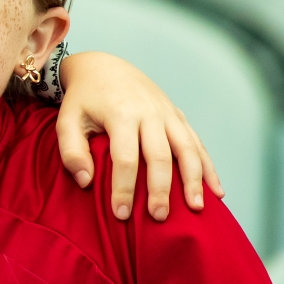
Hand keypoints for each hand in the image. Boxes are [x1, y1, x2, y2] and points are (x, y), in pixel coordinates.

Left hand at [56, 51, 223, 222]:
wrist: (104, 66)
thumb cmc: (83, 99)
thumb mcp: (66, 121)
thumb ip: (71, 151)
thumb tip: (86, 182)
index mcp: (121, 114)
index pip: (125, 158)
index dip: (123, 188)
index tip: (120, 214)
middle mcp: (150, 113)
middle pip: (160, 156)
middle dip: (161, 189)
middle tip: (159, 217)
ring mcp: (168, 114)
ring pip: (188, 149)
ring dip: (194, 180)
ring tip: (196, 208)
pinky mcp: (178, 116)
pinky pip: (197, 143)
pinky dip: (208, 167)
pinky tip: (216, 191)